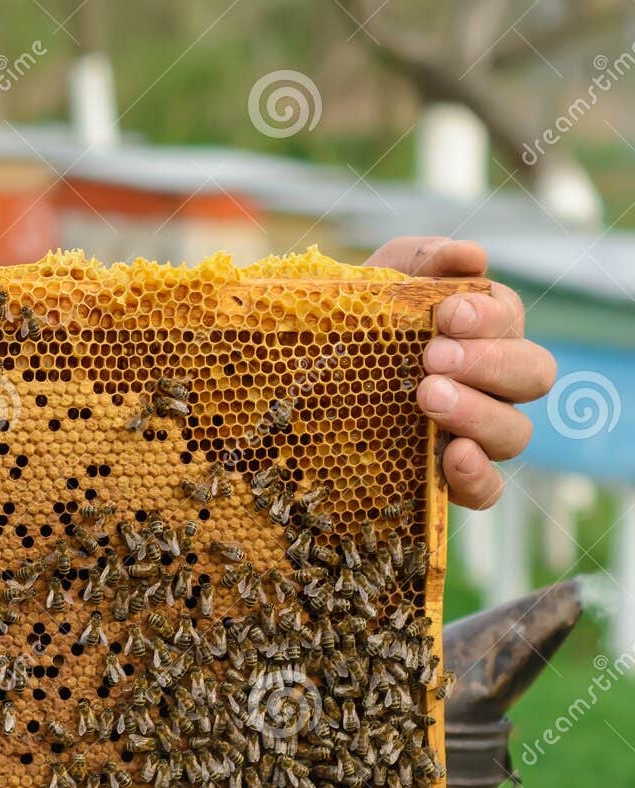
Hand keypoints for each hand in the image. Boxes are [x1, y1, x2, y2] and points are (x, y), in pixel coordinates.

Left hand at [365, 236, 555, 509]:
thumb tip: (471, 257)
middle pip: (532, 375)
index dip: (490, 317)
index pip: (511, 321)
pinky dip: (478, 476)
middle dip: (489, 362)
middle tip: (433, 357)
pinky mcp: (448, 479)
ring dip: (479, 413)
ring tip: (428, 396)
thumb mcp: (375, 283)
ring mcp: (473, 434)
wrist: (295, 378)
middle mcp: (490, 384)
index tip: (447, 315)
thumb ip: (421, 261)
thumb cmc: (348, 324)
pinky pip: (487, 490)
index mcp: (482, 332)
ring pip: (514, 431)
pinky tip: (453, 457)